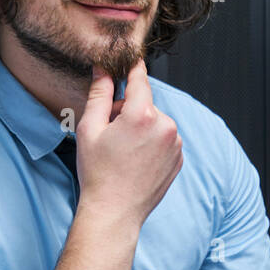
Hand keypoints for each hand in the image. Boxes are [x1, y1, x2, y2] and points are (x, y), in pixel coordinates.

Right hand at [76, 57, 182, 224]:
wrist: (115, 212)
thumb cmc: (97, 172)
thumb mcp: (89, 128)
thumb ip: (98, 94)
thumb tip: (103, 70)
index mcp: (142, 115)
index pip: (140, 80)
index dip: (133, 68)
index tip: (131, 57)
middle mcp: (165, 126)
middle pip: (145, 103)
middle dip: (128, 110)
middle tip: (109, 133)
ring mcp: (176, 143)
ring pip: (155, 122)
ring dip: (141, 127)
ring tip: (123, 151)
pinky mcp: (180, 158)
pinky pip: (164, 139)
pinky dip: (151, 143)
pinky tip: (136, 161)